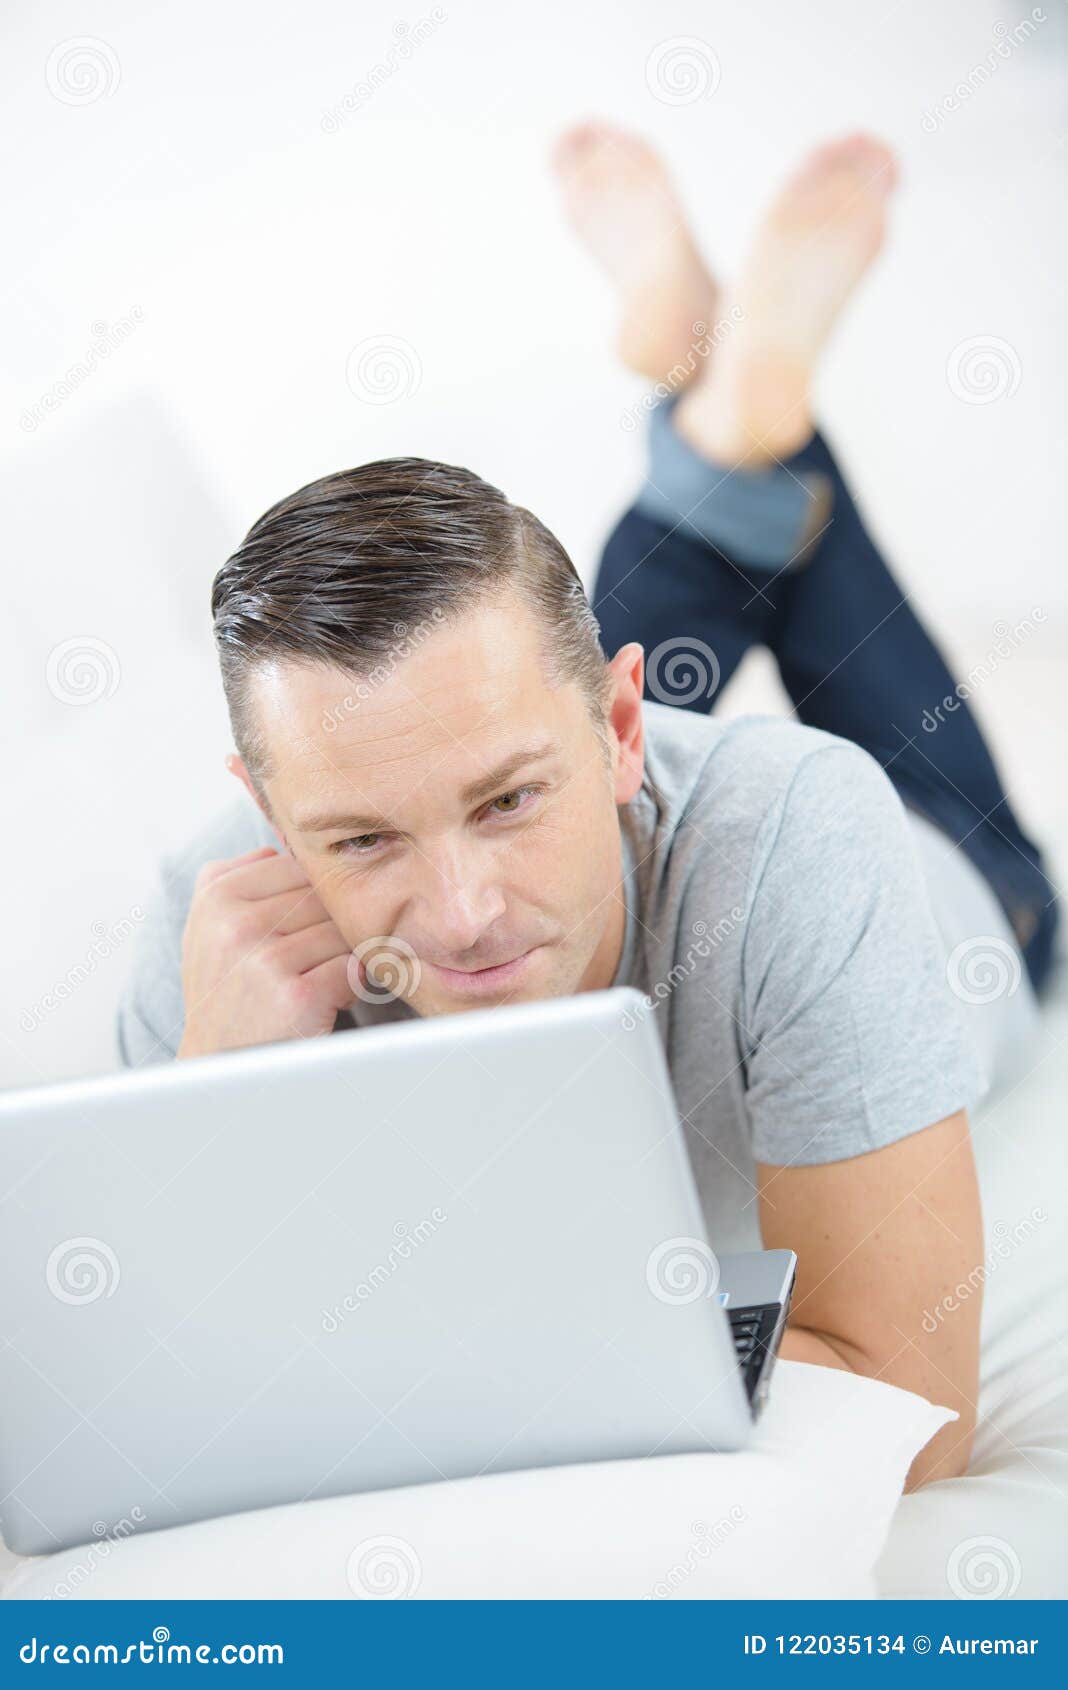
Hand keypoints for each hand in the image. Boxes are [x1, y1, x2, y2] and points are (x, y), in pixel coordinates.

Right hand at [177, 846, 355, 1058]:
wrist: (221, 1067)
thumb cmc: (229, 992)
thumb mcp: (215, 925)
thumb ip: (243, 875)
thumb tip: (289, 834)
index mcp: (216, 893)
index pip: (300, 867)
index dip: (310, 902)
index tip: (291, 934)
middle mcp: (233, 922)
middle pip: (323, 897)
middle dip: (327, 930)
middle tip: (305, 964)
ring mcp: (262, 959)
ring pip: (341, 931)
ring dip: (339, 959)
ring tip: (309, 984)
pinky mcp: (293, 996)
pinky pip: (353, 968)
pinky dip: (349, 987)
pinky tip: (321, 1002)